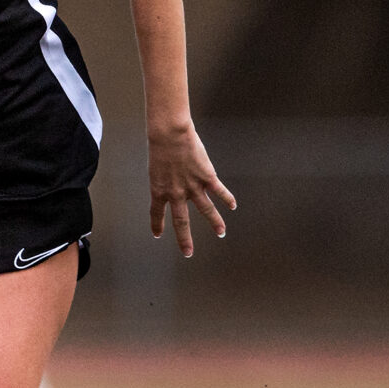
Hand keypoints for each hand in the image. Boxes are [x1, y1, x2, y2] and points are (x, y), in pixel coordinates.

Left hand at [147, 122, 235, 256]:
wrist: (170, 135)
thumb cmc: (160, 145)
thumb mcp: (156, 165)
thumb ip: (164, 176)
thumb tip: (172, 179)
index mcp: (159, 190)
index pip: (156, 212)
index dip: (157, 224)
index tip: (158, 235)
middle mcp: (176, 193)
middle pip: (181, 221)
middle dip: (184, 238)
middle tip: (188, 253)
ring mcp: (193, 186)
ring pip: (205, 210)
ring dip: (215, 222)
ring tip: (221, 233)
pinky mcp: (207, 176)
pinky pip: (219, 191)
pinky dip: (227, 198)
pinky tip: (232, 206)